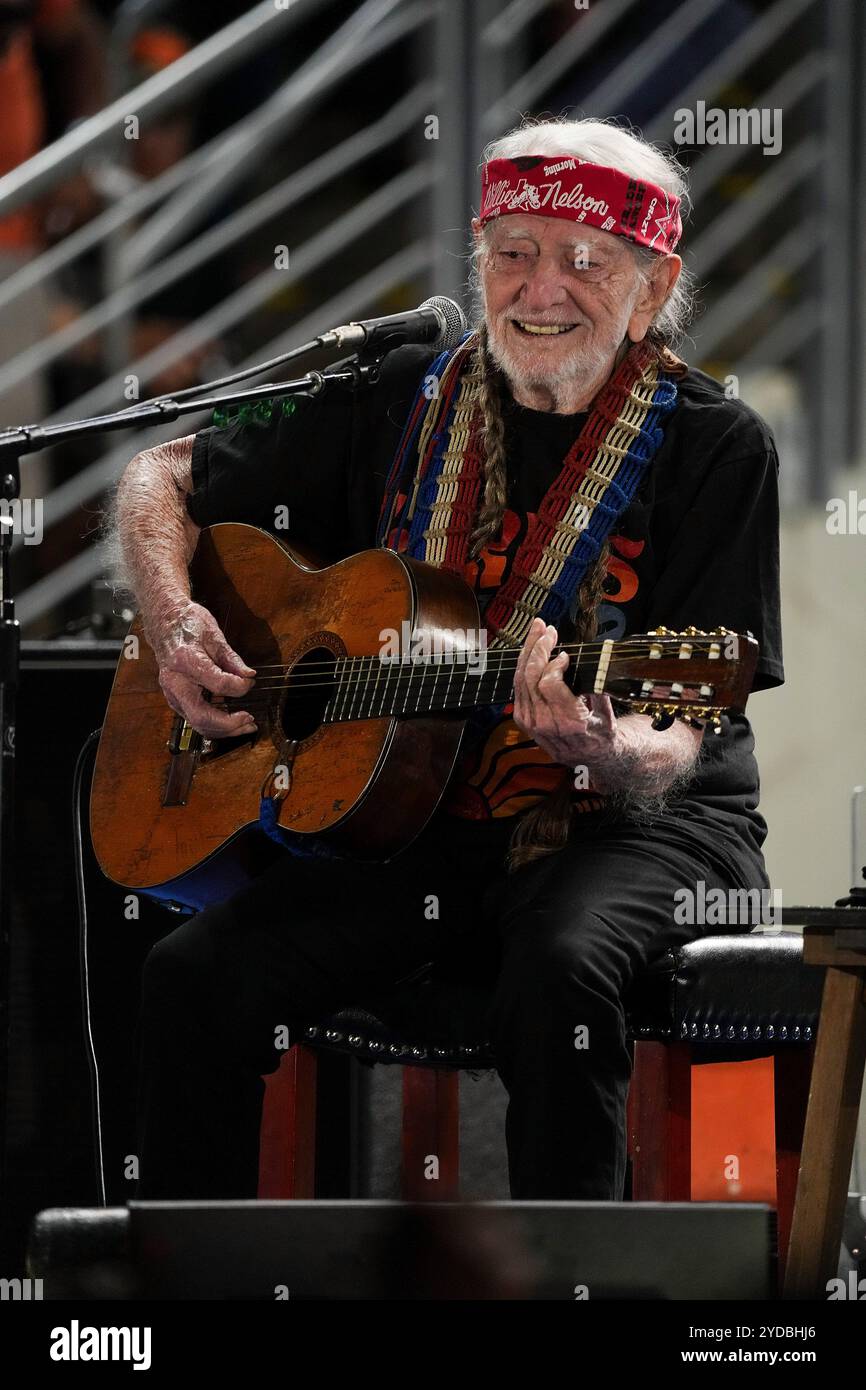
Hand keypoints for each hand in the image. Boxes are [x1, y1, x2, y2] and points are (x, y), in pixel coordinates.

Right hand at [148, 600, 256, 738]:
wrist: (164, 623)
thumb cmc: (188, 624)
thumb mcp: (214, 635)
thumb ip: (232, 659)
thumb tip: (248, 676)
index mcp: (185, 661)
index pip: (218, 684)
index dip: (239, 687)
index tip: (250, 682)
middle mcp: (175, 683)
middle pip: (202, 717)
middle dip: (229, 725)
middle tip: (250, 722)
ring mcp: (173, 694)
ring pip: (198, 724)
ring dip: (224, 730)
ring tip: (246, 725)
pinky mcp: (176, 700)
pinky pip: (196, 719)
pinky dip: (216, 724)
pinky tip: (232, 721)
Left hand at [512, 618, 617, 775]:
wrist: (589, 757)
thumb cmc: (601, 733)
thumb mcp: (606, 712)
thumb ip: (597, 687)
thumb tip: (594, 659)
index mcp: (568, 722)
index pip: (548, 683)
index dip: (554, 663)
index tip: (565, 653)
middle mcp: (545, 723)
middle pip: (530, 677)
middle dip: (537, 647)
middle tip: (546, 629)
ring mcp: (530, 722)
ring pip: (520, 679)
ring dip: (528, 651)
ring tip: (538, 631)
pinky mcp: (522, 719)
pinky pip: (518, 686)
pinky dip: (524, 665)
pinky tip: (532, 650)